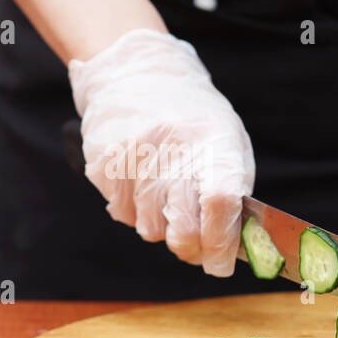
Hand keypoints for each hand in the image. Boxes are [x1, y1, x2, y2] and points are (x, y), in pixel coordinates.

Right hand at [68, 29, 254, 275]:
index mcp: (213, 141)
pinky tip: (140, 182)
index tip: (220, 264)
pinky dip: (135, 210)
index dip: (221, 243)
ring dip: (161, 226)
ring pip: (150, 231)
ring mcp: (134, 158)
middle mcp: (173, 149)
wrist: (136, 73)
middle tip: (194, 246)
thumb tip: (229, 249)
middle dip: (191, 250)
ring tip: (164, 195)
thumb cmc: (192, 116)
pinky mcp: (105, 165)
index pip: (220, 202)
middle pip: (182, 230)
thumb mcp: (226, 138)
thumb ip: (232, 189)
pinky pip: (123, 215)